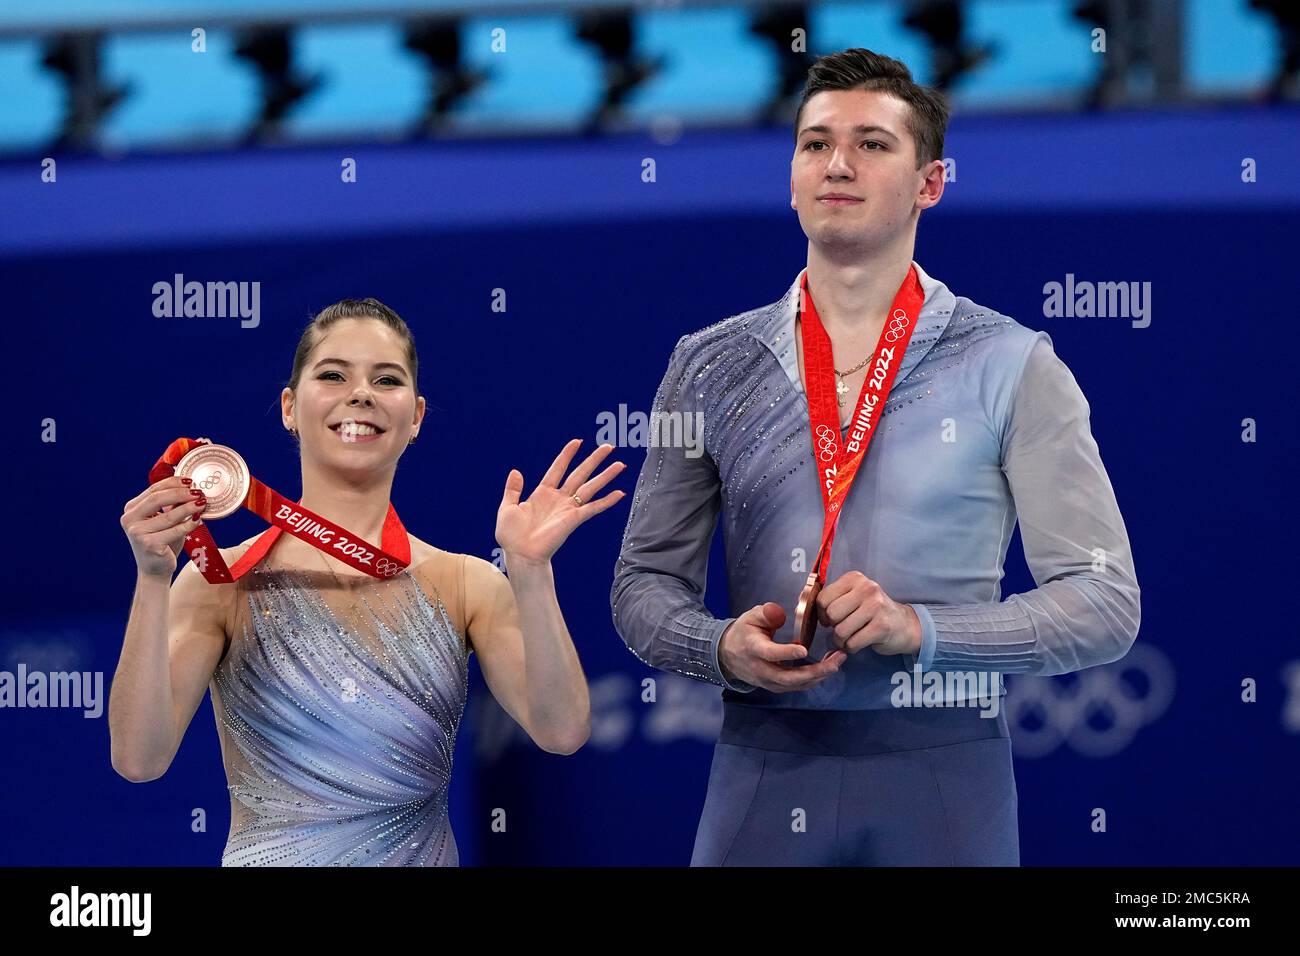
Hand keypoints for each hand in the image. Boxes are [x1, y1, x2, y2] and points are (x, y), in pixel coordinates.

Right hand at [120, 476, 208, 579]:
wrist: (155, 569)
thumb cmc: (161, 541)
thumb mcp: (165, 520)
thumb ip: (172, 505)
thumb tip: (191, 488)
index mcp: (131, 509)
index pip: (153, 490)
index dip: (173, 483)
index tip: (191, 481)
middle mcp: (130, 519)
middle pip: (158, 498)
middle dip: (181, 493)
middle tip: (198, 492)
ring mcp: (137, 532)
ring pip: (169, 515)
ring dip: (189, 508)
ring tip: (203, 503)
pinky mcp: (149, 544)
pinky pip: (175, 530)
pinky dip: (190, 524)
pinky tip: (199, 520)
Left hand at [496, 439, 625, 565]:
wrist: (520, 554)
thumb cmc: (512, 536)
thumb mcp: (507, 508)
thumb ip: (512, 489)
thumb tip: (516, 471)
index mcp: (542, 493)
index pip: (557, 468)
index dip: (567, 455)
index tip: (577, 442)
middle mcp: (558, 498)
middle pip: (580, 474)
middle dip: (594, 460)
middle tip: (608, 447)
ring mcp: (568, 508)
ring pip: (590, 487)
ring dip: (605, 476)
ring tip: (619, 465)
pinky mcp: (574, 520)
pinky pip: (593, 508)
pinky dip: (607, 501)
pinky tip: (619, 493)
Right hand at [718, 602, 845, 692]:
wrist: (728, 655)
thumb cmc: (744, 633)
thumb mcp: (750, 617)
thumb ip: (766, 613)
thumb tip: (780, 613)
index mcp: (753, 648)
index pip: (770, 654)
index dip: (786, 653)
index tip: (804, 650)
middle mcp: (761, 669)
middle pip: (788, 677)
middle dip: (814, 671)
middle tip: (836, 662)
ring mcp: (769, 681)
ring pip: (795, 684)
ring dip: (819, 676)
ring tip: (838, 661)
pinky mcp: (776, 686)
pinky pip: (797, 686)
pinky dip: (815, 679)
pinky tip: (829, 667)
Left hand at [816, 571, 920, 655]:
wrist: (903, 625)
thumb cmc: (871, 612)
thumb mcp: (852, 597)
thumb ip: (829, 599)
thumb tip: (798, 608)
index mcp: (854, 578)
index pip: (823, 598)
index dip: (821, 614)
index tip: (830, 619)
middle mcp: (866, 588)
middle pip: (831, 614)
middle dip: (832, 627)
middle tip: (842, 628)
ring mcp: (876, 607)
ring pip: (840, 631)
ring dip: (841, 640)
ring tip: (851, 637)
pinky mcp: (882, 627)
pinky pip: (852, 643)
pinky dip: (851, 647)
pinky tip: (859, 642)